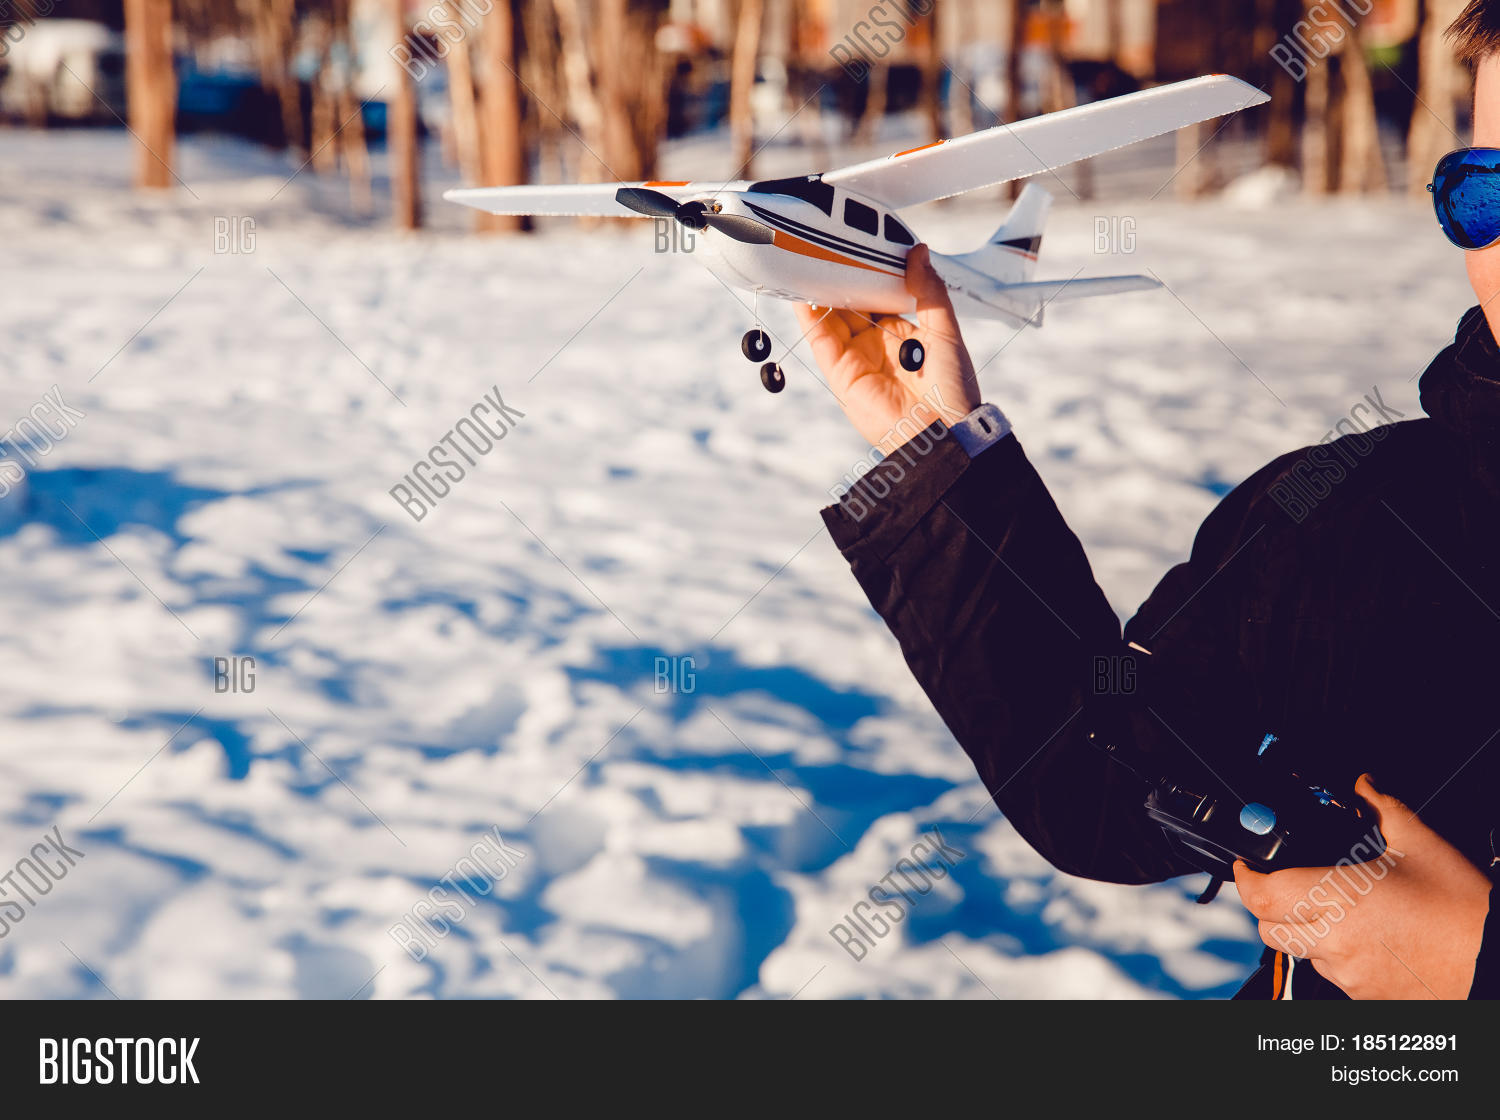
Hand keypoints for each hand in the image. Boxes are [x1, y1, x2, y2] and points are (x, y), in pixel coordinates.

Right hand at [795, 244, 979, 455]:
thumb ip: (929, 290)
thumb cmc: (951, 388)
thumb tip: (917, 251)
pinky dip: (808, 316)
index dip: (868, 271)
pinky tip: (802, 292)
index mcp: (903, 331)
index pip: (879, 294)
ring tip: (807, 259)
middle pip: (850, 303)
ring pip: (831, 317)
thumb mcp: (944, 329)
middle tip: (827, 243)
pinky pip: (820, 339)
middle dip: (839, 277)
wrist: (940, 431)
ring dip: (819, 291)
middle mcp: (876, 343)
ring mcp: (856, 358)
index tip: (860, 243)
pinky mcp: (840, 374)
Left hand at [1234, 774, 1492, 998]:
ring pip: (1299, 952)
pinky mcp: (1366, 996)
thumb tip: (1363, 786)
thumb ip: (1383, 809)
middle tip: (1285, 883)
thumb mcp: (1423, 846)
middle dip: (1268, 905)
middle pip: (1268, 928)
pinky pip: (1331, 974)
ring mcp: (1350, 974)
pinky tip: (1362, 935)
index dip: (1246, 877)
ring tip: (1336, 909)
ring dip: (1302, 930)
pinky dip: (1334, 953)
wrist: (1497, 962)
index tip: (1248, 864)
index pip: (1263, 896)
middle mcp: (1336, 942)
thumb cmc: (1465, 911)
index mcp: (1340, 900)